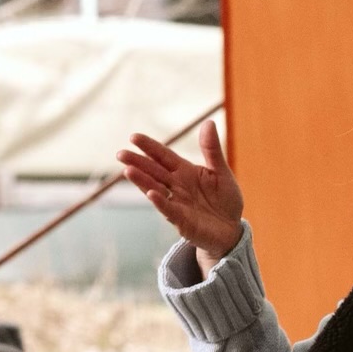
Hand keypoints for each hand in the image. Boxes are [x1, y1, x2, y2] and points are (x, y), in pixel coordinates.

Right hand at [120, 118, 244, 263]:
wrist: (232, 229)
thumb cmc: (225, 199)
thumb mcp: (221, 172)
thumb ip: (212, 150)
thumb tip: (208, 122)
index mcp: (184, 171)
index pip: (163, 156)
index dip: (149, 147)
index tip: (133, 137)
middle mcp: (176, 186)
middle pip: (153, 171)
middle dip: (137, 162)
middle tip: (120, 153)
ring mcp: (176, 203)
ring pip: (156, 189)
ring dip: (142, 181)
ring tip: (128, 170)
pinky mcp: (182, 222)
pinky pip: (169, 210)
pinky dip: (161, 202)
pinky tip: (151, 193)